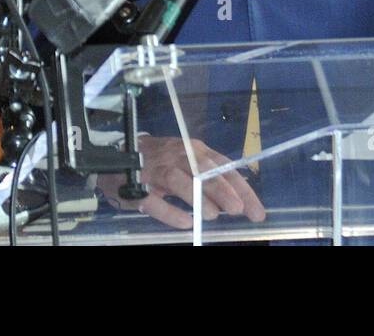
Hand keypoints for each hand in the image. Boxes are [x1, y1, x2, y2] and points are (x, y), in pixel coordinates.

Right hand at [97, 136, 266, 229]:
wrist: (117, 157)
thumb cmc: (159, 161)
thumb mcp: (187, 162)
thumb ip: (209, 178)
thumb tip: (235, 200)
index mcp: (194, 150)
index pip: (223, 167)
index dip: (241, 188)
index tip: (256, 210)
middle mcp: (178, 155)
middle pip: (204, 171)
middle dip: (223, 191)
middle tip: (238, 210)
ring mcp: (157, 169)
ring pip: (180, 180)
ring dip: (198, 198)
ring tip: (214, 216)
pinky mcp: (138, 186)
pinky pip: (155, 200)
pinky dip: (170, 212)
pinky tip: (185, 223)